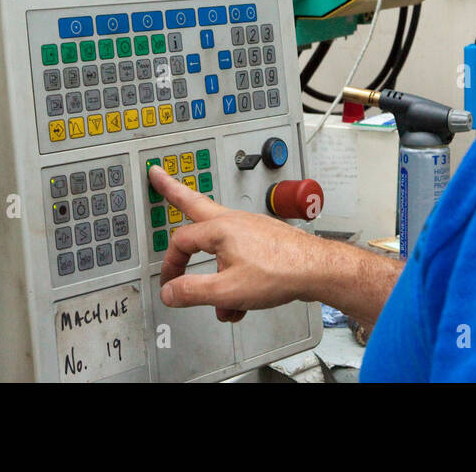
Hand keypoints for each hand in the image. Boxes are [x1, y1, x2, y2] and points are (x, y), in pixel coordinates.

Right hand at [149, 165, 325, 322]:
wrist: (317, 269)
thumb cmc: (280, 272)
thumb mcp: (227, 289)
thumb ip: (193, 291)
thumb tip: (170, 291)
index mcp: (220, 228)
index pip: (181, 241)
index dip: (171, 264)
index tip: (169, 283)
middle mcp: (233, 220)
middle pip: (194, 204)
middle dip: (173, 191)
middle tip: (158, 176)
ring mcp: (249, 226)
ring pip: (220, 246)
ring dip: (216, 274)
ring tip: (221, 300)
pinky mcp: (262, 237)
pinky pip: (238, 256)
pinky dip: (236, 278)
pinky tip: (243, 300)